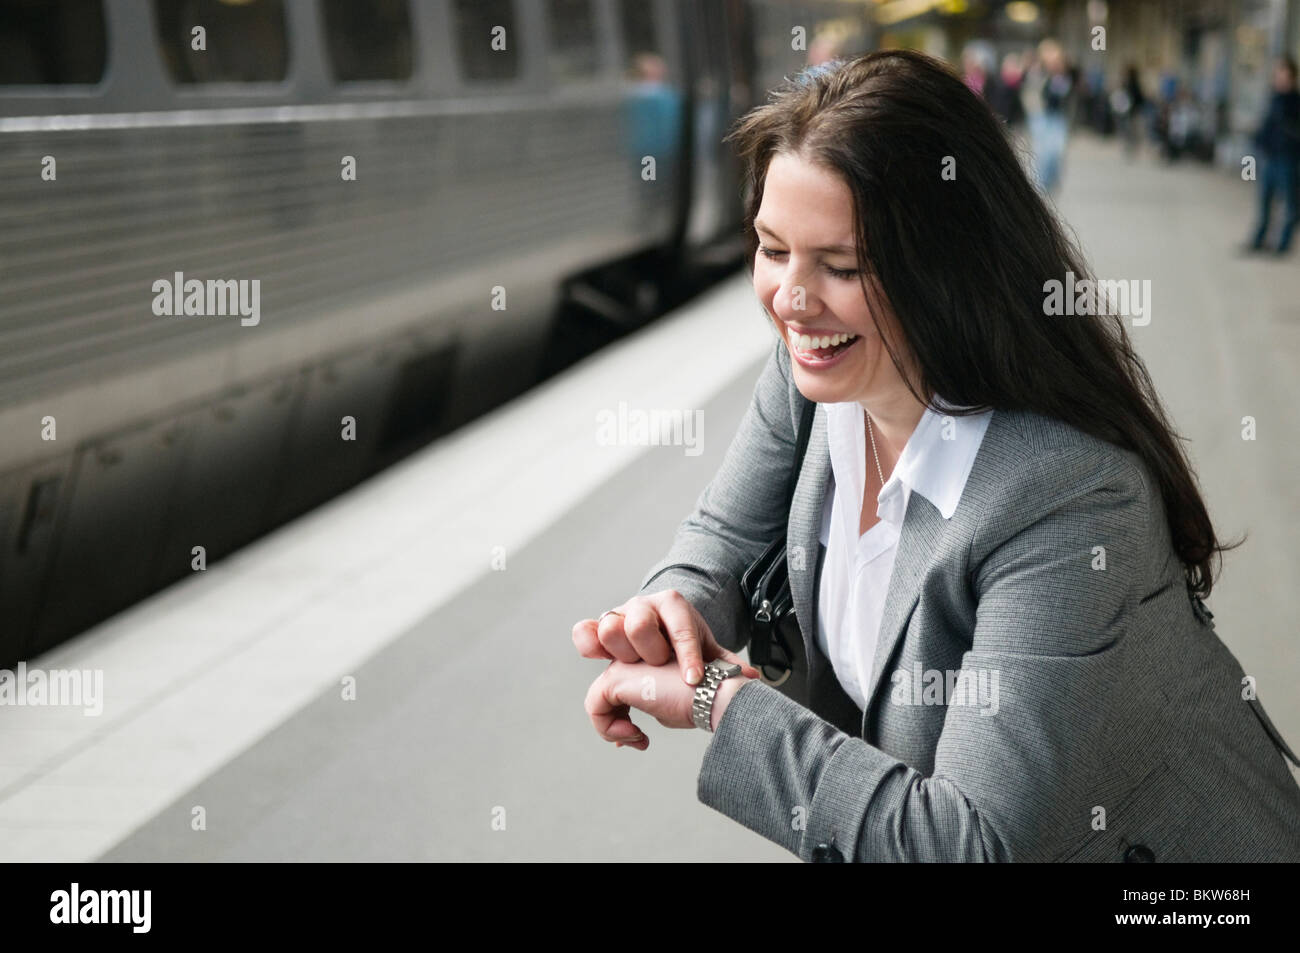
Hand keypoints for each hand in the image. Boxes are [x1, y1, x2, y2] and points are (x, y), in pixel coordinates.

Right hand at [572, 589, 759, 685]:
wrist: (659, 637)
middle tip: (659, 669)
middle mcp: (642, 607)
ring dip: (620, 654)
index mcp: (674, 606)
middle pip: (638, 624)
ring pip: (609, 627)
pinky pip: (584, 632)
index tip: (693, 679)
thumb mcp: (707, 654)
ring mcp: (618, 617)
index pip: (680, 627)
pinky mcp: (598, 632)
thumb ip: (725, 665)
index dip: (687, 654)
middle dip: (650, 652)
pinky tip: (603, 666)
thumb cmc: (685, 648)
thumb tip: (751, 677)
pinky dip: (589, 646)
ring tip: (633, 674)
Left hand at [584, 660, 751, 750]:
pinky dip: (607, 729)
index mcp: (645, 663)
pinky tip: (636, 734)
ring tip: (639, 737)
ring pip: (598, 700)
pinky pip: (594, 707)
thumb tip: (631, 737)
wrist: (715, 693)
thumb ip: (651, 711)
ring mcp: (622, 664)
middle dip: (618, 724)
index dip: (622, 716)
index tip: (639, 736)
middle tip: (641, 740)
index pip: (621, 690)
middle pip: (608, 696)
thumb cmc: (703, 701)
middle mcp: (632, 659)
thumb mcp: (672, 708)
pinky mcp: (616, 677)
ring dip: (613, 728)